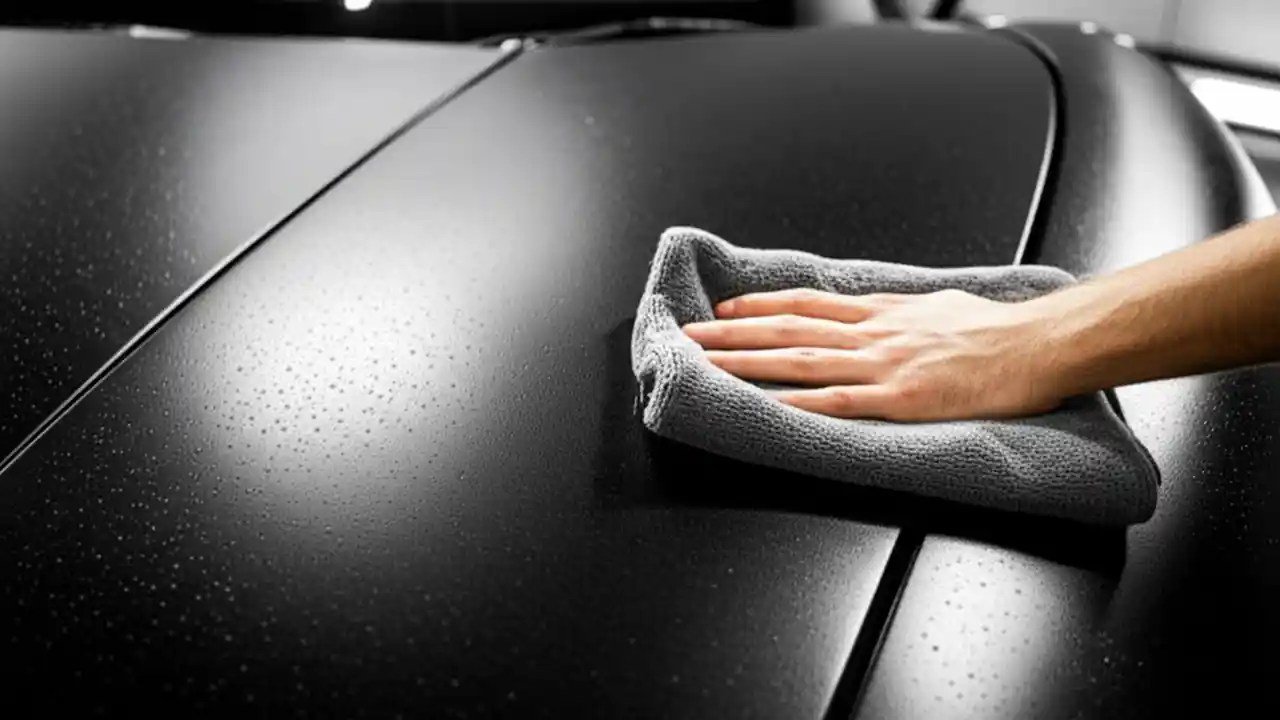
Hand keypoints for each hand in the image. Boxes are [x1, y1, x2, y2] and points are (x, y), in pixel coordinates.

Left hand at [682, 288, 1066, 421]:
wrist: (1035, 345)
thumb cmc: (995, 330)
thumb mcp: (938, 305)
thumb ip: (900, 311)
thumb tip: (880, 311)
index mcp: (881, 312)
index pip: (806, 304)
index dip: (760, 306)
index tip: (725, 308)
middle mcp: (871, 332)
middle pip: (787, 328)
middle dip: (733, 332)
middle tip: (691, 334)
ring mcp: (881, 364)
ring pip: (799, 360)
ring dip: (748, 363)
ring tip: (707, 365)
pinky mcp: (898, 397)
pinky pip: (837, 401)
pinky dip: (797, 403)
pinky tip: (765, 406)